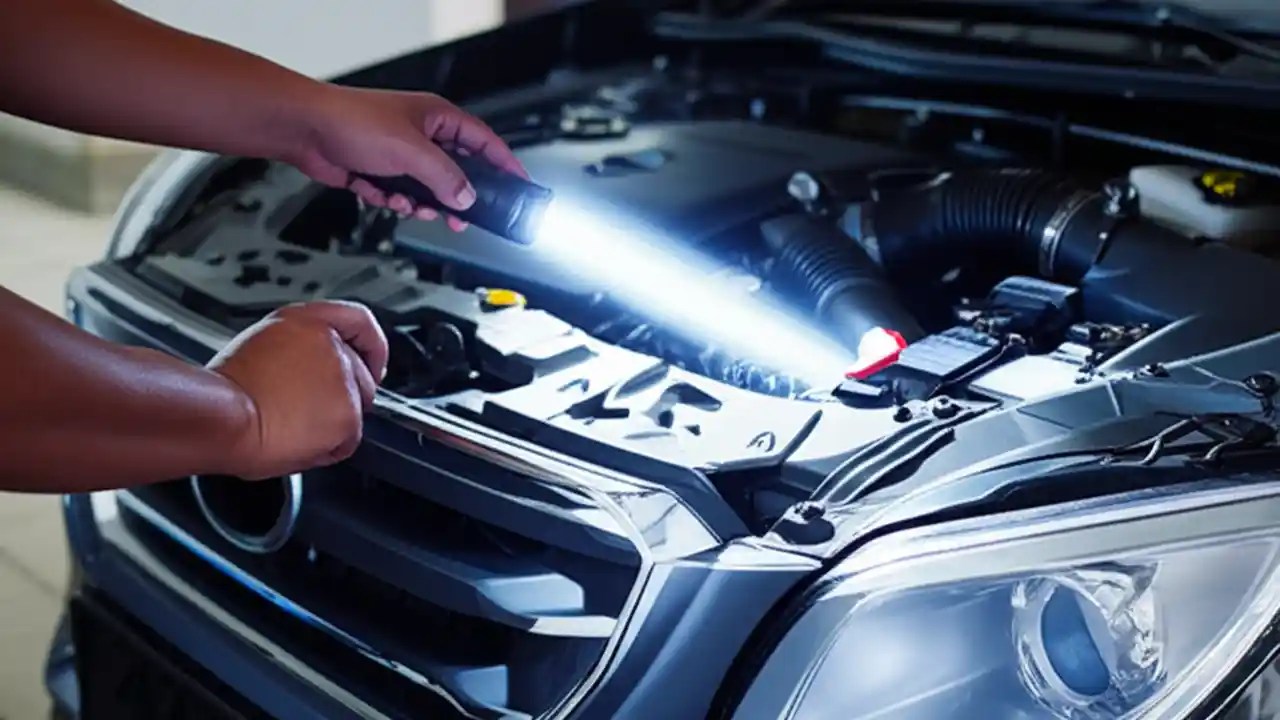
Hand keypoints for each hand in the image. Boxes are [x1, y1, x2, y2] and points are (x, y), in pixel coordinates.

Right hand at [206, 301, 388, 478]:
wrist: (221, 418)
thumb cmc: (225, 393)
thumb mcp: (263, 349)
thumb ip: (300, 350)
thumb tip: (313, 369)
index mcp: (307, 323)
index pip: (358, 321)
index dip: (371, 344)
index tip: (373, 361)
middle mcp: (331, 346)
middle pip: (361, 375)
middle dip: (341, 398)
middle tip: (306, 412)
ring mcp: (343, 380)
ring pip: (354, 411)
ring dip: (330, 424)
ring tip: (291, 425)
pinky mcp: (348, 413)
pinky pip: (347, 439)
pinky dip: (326, 449)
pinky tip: (296, 442)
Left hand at [289, 85, 526, 230]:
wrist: (306, 130)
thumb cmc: (352, 121)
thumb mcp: (412, 152)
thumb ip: (445, 177)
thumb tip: (467, 197)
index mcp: (438, 118)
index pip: (484, 141)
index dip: (504, 164)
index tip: (520, 185)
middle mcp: (421, 134)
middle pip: (455, 171)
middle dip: (457, 196)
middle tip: (466, 215)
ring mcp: (400, 154)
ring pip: (427, 188)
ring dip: (422, 202)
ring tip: (416, 207)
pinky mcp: (379, 171)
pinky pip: (400, 194)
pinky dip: (395, 201)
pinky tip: (386, 197)